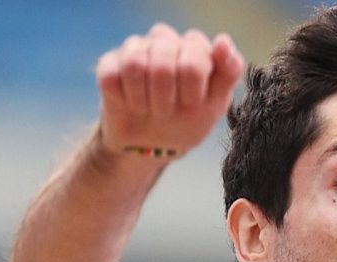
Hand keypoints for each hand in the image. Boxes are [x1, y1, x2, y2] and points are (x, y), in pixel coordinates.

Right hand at [95, 24, 244, 159]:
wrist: (150, 146)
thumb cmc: (186, 122)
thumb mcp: (214, 105)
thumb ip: (227, 73)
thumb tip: (222, 40)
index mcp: (194, 46)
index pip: (194, 52)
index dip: (192, 87)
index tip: (191, 103)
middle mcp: (164, 40)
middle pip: (163, 58)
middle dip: (166, 97)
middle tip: (167, 112)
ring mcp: (134, 49)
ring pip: (134, 63)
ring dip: (143, 99)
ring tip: (148, 110)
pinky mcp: (108, 64)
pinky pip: (110, 76)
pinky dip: (122, 100)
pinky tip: (130, 105)